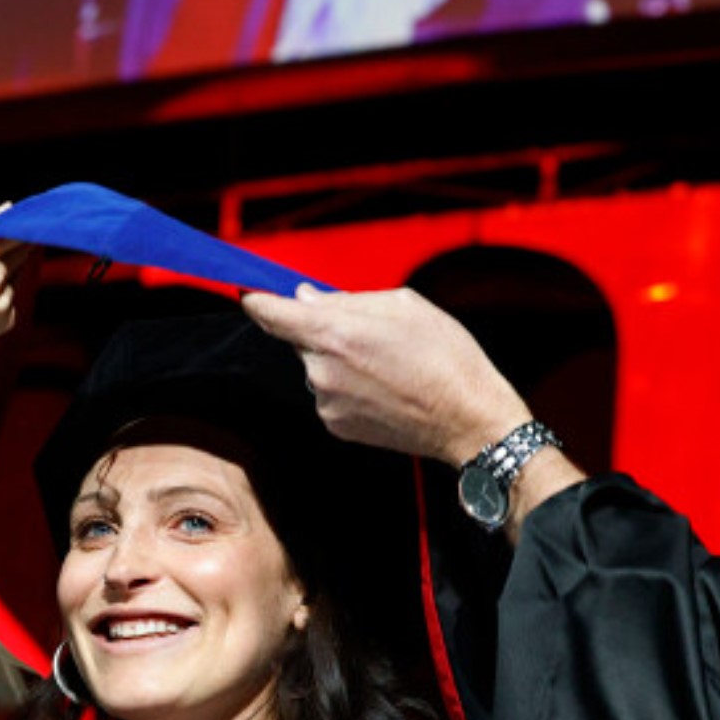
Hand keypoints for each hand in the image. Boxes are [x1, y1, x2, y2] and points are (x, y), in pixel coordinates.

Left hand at [240, 285, 527, 465]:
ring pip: (317, 367)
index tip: (251, 294)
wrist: (468, 419)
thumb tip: (306, 299)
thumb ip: (347, 299)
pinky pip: (330, 393)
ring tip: (387, 364)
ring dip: (339, 359)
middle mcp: (321, 371)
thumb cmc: (445, 357)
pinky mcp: (336, 426)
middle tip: (370, 332)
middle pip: (300, 339)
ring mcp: (327, 403)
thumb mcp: (404, 306)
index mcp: (335, 333)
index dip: (258, 300)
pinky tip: (384, 387)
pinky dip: (348, 386)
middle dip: (324, 329)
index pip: (271, 313)